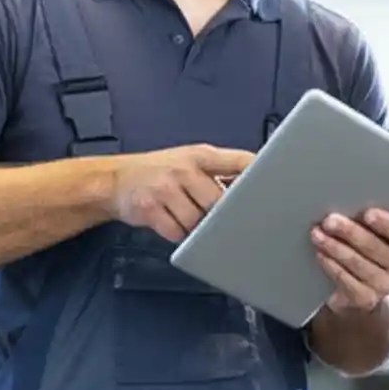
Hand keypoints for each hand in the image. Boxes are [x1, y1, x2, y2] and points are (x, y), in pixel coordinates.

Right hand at [108, 144, 254, 242]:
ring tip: (185, 215)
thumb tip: (252, 187)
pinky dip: (177, 234)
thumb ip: (218, 171)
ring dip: (195, 226)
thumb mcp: (189, 160)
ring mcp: (166, 188)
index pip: (239, 160)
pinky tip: (171, 222)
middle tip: (215, 216)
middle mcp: (185, 169)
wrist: (114, 180)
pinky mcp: (150, 209)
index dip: (258, 174)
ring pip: (197, 221)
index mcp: (201, 155)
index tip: (274, 187)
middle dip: (219, 214)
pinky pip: (176, 233)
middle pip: (219, 201)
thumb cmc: (160, 172)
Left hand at [311, 209, 388, 314]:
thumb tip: (345, 205)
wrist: (375, 294)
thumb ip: (370, 222)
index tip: (368, 213)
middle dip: (351, 232)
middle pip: (377, 248)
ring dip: (335, 248)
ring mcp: (385, 287)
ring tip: (318, 235)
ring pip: (359, 264)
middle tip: (330, 220)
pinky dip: (332, 266)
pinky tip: (321, 254)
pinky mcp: (365, 300)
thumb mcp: (379, 235)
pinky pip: (347, 281)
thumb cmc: (373, 251)